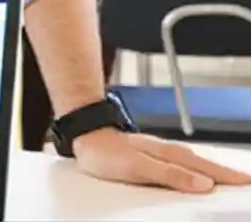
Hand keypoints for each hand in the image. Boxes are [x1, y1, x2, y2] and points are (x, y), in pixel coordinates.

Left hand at [74, 128, 250, 192]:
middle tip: (249, 183)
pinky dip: (200, 171)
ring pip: (199, 164)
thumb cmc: (108, 154)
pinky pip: (186, 165)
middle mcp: (172, 152)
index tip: (248, 184)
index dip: (230, 178)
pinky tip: (202, 177)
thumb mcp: (138, 167)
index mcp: (172, 155)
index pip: (209, 170)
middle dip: (230, 175)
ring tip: (235, 181)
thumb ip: (170, 174)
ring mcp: (165, 154)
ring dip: (217, 173)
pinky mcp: (158, 157)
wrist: (87, 138)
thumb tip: (203, 184)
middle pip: (208, 166)